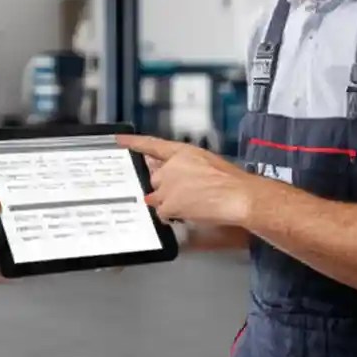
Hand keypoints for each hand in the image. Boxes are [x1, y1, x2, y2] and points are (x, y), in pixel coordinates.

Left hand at [119, 134, 254, 227]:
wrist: (238, 195)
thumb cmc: (230, 181)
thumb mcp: (206, 162)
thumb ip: (184, 164)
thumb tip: (170, 170)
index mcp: (181, 152)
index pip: (151, 145)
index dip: (133, 142)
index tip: (119, 140)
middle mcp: (170, 166)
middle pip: (155, 179)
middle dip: (166, 188)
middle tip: (187, 193)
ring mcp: (167, 185)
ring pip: (156, 197)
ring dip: (169, 202)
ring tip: (192, 203)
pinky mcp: (168, 203)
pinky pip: (162, 213)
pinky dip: (172, 215)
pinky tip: (189, 212)